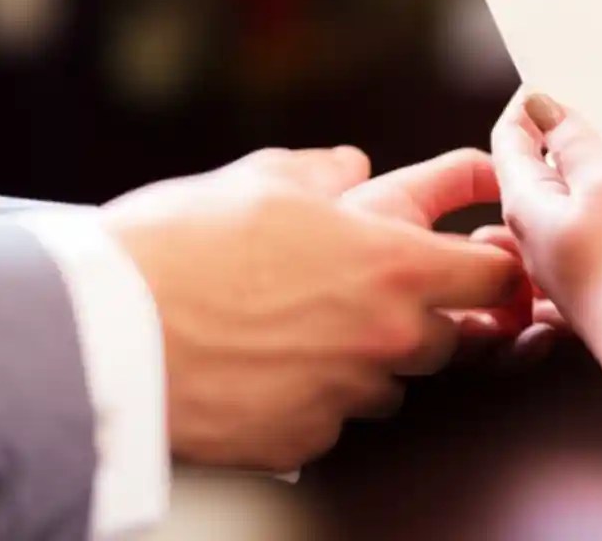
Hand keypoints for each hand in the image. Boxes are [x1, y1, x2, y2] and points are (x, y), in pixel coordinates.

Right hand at [103, 147, 520, 471]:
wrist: (106, 331)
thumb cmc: (182, 247)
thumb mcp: (261, 180)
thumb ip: (326, 171)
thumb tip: (354, 164)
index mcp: (395, 266)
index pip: (495, 279)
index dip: (495, 271)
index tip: (483, 266)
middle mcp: (387, 337)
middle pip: (446, 337)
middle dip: (418, 316)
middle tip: (362, 294)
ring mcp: (349, 394)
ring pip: (388, 382)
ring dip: (365, 359)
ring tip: (298, 330)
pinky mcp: (306, 437)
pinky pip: (332, 417)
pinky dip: (313, 397)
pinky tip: (267, 369)